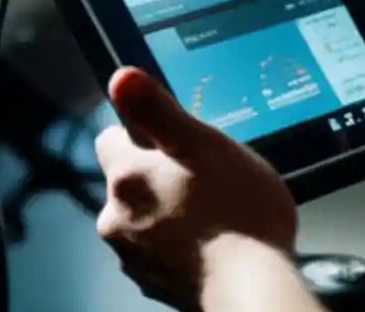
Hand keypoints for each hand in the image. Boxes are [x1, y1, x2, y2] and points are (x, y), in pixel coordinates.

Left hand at [95, 67, 298, 309]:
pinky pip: (161, 252)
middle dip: (160, 177)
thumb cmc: (236, 214)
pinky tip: (213, 242)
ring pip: (145, 218)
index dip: (143, 133)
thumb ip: (156, 109)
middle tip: (205, 177)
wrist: (252, 288)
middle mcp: (116, 218)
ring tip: (215, 213)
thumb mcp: (202, 143)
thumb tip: (120, 77)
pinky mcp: (154, 283)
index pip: (111, 138)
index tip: (174, 140)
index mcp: (126, 176)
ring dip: (170, 212)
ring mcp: (134, 256)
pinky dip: (181, 246)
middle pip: (129, 181)